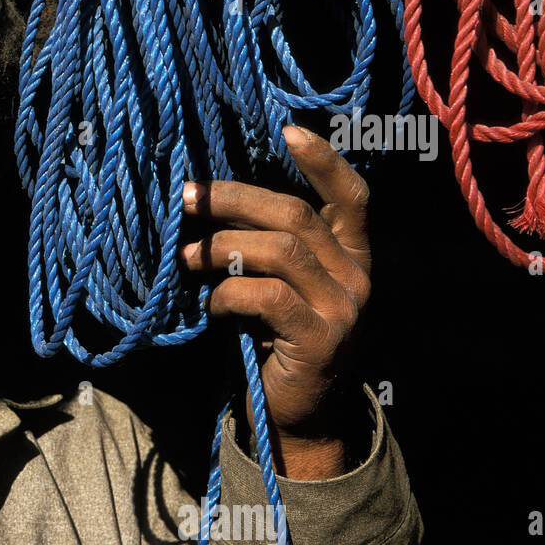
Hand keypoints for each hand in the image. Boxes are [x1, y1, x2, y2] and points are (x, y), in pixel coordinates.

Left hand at [179, 125, 370, 478]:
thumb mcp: (281, 287)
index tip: (286, 128)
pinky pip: (264, 296)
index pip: (351, 195)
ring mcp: (343, 309)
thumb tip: (208, 201)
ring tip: (187, 258)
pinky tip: (210, 304)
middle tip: (188, 197)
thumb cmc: (276, 340)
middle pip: (296, 215)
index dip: (322, 160)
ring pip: (279, 250)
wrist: (299, 415)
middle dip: (234, 199)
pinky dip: (227, 293)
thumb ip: (268, 248)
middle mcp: (357, 277)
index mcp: (353, 256)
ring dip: (221, 248)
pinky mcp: (319, 340)